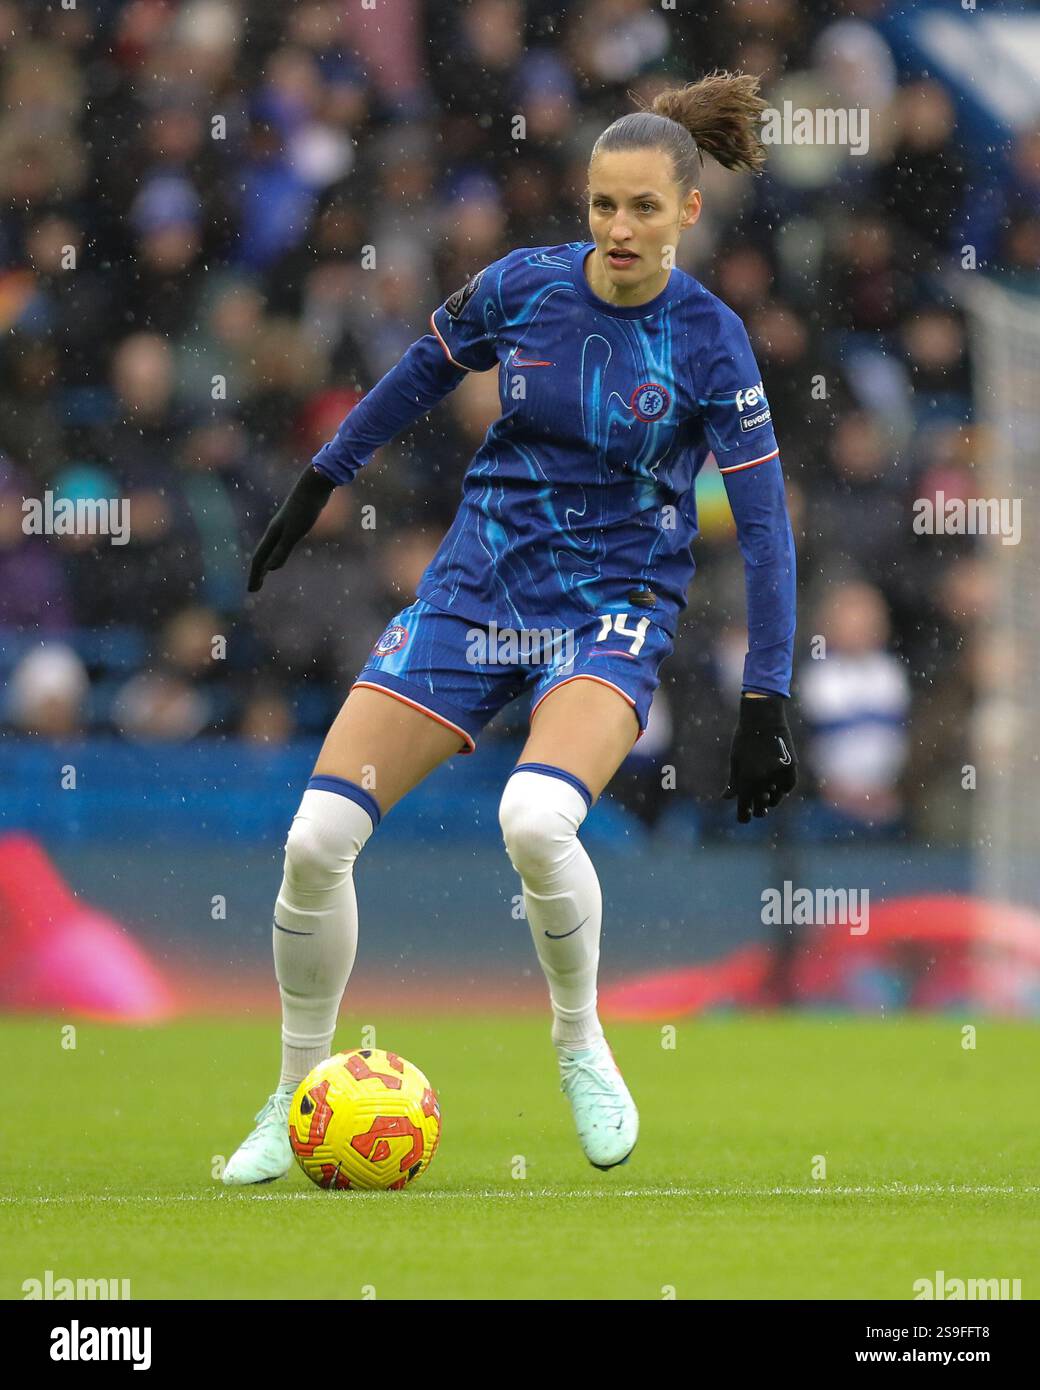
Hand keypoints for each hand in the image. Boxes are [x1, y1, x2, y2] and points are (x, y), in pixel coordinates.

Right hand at [248, 465, 335, 592]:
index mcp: (272, 534)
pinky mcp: (294, 523)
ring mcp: (283, 526)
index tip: (252, 590)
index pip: (259, 559)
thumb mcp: (294, 532)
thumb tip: (271, 569)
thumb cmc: (305, 508)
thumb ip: (282, 549)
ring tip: (265, 574)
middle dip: (257, 573)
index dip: (255, 576)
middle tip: (254, 589)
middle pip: (262, 555)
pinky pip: (280, 543)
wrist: (314, 485)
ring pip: (270, 549)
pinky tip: (281, 555)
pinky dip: (277, 553)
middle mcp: (274, 530)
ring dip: (266, 563)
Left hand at [723, 693, 796, 823]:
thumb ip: (733, 782)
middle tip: (758, 811)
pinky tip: (777, 787)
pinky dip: (782, 788)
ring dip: (771, 799)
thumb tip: (727, 799)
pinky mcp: (791, 768)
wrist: (763, 717)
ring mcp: (778, 774)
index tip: (744, 818)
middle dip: (758, 810)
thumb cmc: (744, 738)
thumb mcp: (735, 760)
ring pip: (776, 798)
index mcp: (746, 780)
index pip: (744, 809)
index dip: (743, 816)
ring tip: (766, 795)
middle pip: (761, 807)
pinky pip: (787, 787)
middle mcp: (763, 780)